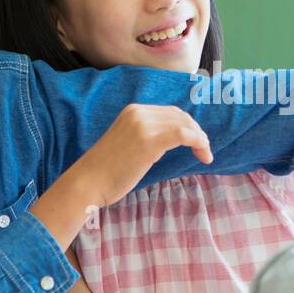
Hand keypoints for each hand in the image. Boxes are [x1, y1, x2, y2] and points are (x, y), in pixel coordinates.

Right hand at [72, 104, 213, 207]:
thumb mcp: (127, 142)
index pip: (170, 112)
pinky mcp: (149, 141)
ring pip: (184, 124)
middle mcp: (139, 113)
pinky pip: (183, 135)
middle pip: (180, 116)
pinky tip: (204, 154)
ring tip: (205, 154)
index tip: (196, 142)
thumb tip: (171, 140)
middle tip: (204, 150)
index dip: (188, 125)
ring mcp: (143, 125)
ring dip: (200, 139)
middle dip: (196, 131)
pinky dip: (198, 142)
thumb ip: (146, 136)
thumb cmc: (106, 170)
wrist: (88, 181)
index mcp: (133, 110)